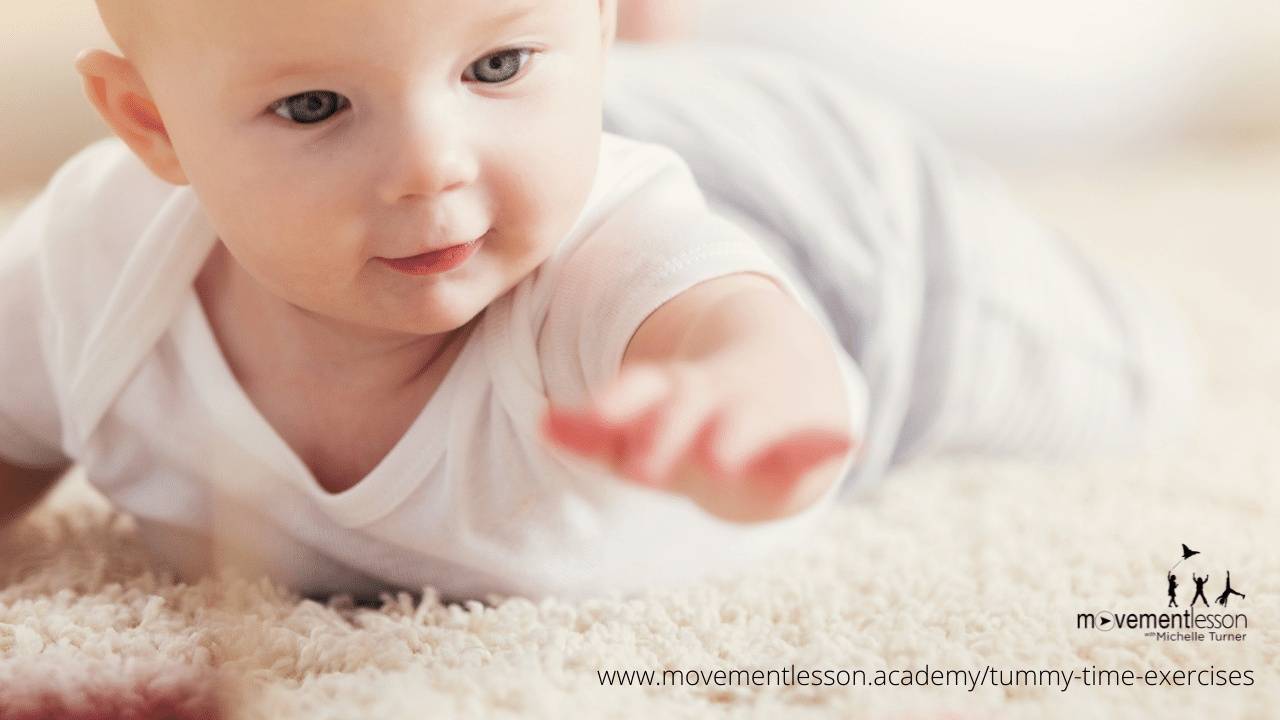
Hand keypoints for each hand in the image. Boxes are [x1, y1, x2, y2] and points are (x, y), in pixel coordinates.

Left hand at [538, 361, 856, 521]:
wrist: (788, 384)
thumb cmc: (698, 421)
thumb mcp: (648, 428)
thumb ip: (598, 434)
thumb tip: (542, 422)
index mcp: (671, 391)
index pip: (639, 388)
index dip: (613, 404)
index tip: (582, 420)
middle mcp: (713, 397)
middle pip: (684, 408)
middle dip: (663, 433)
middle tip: (640, 467)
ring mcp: (760, 414)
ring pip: (743, 425)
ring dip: (732, 439)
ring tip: (719, 460)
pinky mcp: (807, 439)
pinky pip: (817, 444)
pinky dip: (828, 445)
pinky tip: (846, 445)